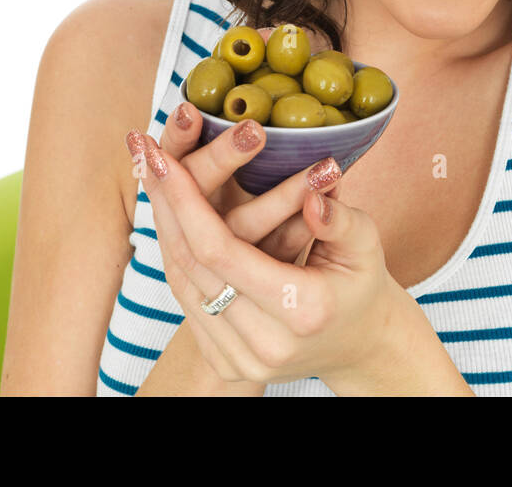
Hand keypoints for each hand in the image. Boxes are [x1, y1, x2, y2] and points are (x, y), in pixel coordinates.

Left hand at [126, 126, 405, 390]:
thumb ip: (340, 220)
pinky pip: (188, 299)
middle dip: (164, 201)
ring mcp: (240, 359)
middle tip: (144, 149)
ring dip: (162, 222)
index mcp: (302, 310)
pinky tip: (167, 212)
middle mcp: (264, 343)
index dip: (186, 201)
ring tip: (150, 171)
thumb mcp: (367, 244)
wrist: (358, 344)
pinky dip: (175, 251)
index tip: (163, 155)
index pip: (222, 252)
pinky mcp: (224, 362)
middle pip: (191, 264)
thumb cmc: (361, 283)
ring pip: (181, 283)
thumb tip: (314, 195)